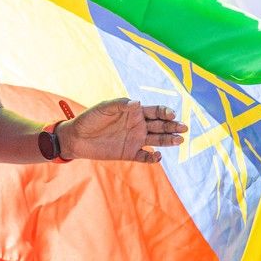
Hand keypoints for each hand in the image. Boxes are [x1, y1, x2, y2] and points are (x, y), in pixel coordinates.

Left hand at [59, 99, 186, 162]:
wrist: (77, 137)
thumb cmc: (90, 118)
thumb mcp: (104, 108)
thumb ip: (120, 104)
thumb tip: (137, 103)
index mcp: (135, 112)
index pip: (154, 111)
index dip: (164, 112)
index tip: (171, 114)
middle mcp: (138, 125)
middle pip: (160, 126)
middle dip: (172, 126)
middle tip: (184, 128)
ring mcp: (135, 140)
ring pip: (157, 140)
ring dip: (168, 141)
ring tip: (179, 141)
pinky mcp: (129, 153)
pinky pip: (144, 156)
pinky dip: (152, 157)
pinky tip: (157, 156)